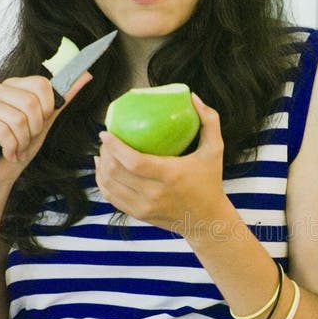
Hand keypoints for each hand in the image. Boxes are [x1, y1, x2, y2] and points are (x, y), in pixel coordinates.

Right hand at [0, 72, 91, 190]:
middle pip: (31, 102)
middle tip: (28, 140)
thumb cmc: (19, 147)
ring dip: (23, 141)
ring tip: (18, 148)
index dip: (48, 108)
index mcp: (11, 86)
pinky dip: (11, 148)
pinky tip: (8, 153)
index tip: (42, 123)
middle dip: (35, 128)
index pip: (41, 84)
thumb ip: (60, 101)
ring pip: (18, 119)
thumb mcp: (43, 123)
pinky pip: (3, 131)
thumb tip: (85, 76)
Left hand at [94, 92, 226, 231]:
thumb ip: (209, 121)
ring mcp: (145, 207)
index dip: (114, 147)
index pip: (133, 161)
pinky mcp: (139, 215)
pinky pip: (112, 198)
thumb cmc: (210, 182)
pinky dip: (103, 183)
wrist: (207, 221)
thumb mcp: (215, 150)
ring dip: (101, 168)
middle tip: (106, 140)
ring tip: (103, 153)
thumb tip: (193, 97)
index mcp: (170, 175)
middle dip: (105, 154)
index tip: (106, 133)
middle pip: (116, 172)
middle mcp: (154, 193)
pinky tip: (103, 171)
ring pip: (110, 186)